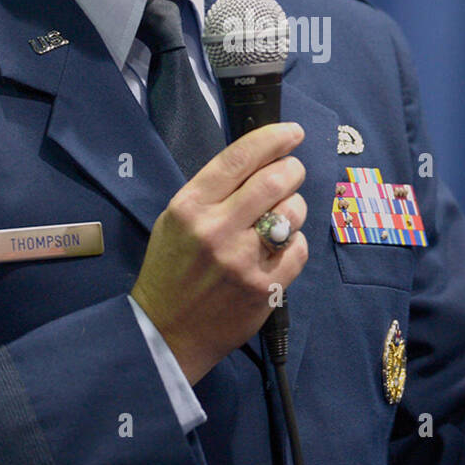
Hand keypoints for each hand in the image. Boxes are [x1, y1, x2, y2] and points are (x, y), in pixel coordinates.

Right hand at [130, 122, 309, 384]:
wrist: (166, 332)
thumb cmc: (171, 269)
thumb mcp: (175, 220)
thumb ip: (212, 191)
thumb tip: (260, 159)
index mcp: (190, 207)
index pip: (239, 158)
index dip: (272, 138)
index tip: (292, 132)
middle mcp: (216, 230)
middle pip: (275, 180)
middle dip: (292, 169)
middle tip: (293, 171)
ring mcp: (243, 261)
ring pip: (292, 212)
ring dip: (294, 206)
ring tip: (282, 214)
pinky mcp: (265, 288)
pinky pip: (298, 248)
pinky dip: (294, 243)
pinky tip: (278, 248)